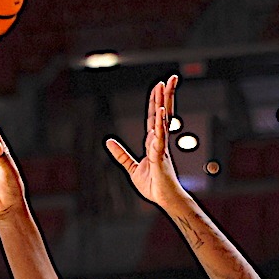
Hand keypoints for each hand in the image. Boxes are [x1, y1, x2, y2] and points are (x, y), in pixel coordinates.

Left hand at [107, 74, 186, 208]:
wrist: (165, 200)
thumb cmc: (154, 186)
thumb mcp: (132, 168)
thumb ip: (121, 154)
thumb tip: (108, 142)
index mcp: (153, 143)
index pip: (153, 117)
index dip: (155, 101)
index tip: (159, 86)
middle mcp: (159, 141)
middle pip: (162, 113)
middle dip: (166, 95)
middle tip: (170, 78)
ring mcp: (161, 146)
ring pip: (163, 120)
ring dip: (164, 102)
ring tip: (166, 86)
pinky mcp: (161, 156)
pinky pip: (160, 136)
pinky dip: (160, 123)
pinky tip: (161, 111)